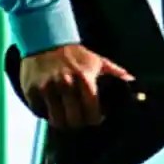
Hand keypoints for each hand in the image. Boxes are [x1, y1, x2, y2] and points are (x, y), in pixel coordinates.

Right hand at [19, 44, 134, 129]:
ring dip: (62, 122)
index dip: (94, 119)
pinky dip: (45, 113)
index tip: (95, 119)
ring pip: (56, 120)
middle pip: (74, 120)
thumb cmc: (74, 54)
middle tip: (80, 120)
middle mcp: (65, 85)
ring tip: (66, 118)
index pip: (92, 112)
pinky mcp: (30, 90)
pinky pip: (39, 112)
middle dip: (79, 123)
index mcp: (85, 81)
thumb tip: (133, 81)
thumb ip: (116, 73)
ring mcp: (46, 88)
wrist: (45, 40)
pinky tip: (51, 107)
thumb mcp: (98, 61)